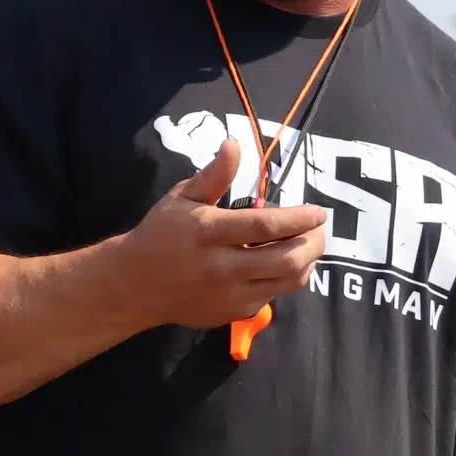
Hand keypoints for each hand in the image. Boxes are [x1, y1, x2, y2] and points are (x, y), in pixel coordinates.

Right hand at [114, 138, 331, 330]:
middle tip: (320, 230)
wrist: (134, 285)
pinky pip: (273, 296)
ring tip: (308, 246)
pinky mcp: (232, 312)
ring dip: (307, 263)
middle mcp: (222, 267)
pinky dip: (285, 279)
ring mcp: (229, 294)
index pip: (265, 226)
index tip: (319, 212)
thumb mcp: (182, 198)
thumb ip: (214, 175)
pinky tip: (281, 264)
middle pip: (286, 259)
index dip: (299, 219)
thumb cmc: (160, 235)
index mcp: (209, 232)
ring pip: (287, 281)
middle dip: (314, 243)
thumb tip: (234, 143)